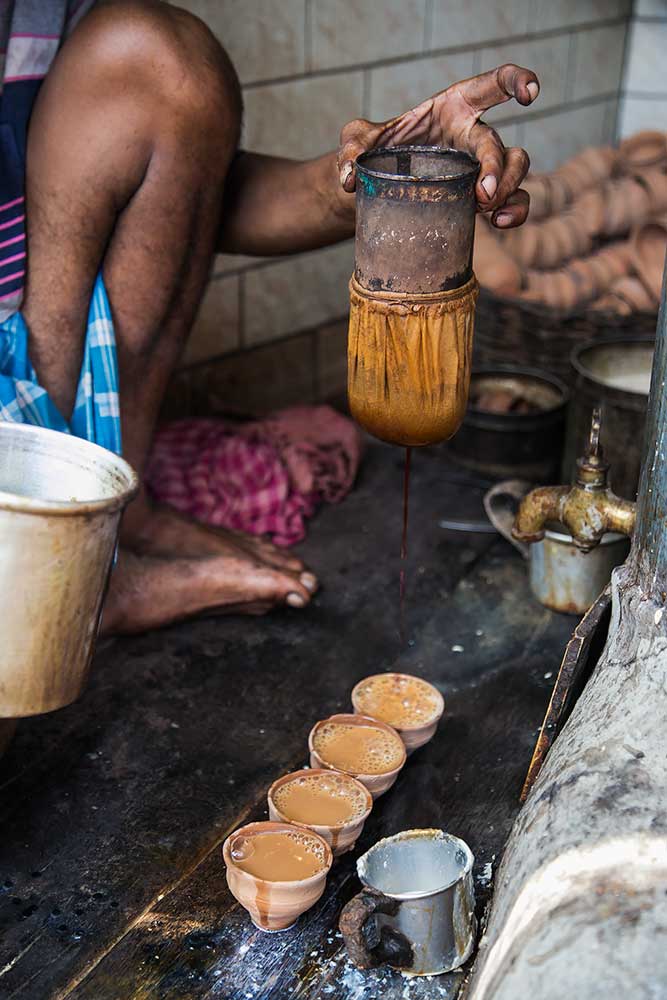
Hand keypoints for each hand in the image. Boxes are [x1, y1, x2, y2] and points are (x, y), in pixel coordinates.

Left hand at [338, 64, 538, 228]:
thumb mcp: (356, 141)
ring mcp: (479, 167)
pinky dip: (515, 211)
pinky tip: (500, 221)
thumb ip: (351, 147)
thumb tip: (349, 177)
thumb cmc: (372, 153)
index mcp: (453, 108)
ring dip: (511, 189)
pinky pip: (513, 200)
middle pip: (501, 144)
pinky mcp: (480, 197)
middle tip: (483, 193)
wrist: (375, 189)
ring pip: (517, 169)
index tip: (531, 93)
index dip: (515, 82)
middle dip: (499, 167)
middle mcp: (472, 135)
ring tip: (486, 209)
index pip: (491, 86)